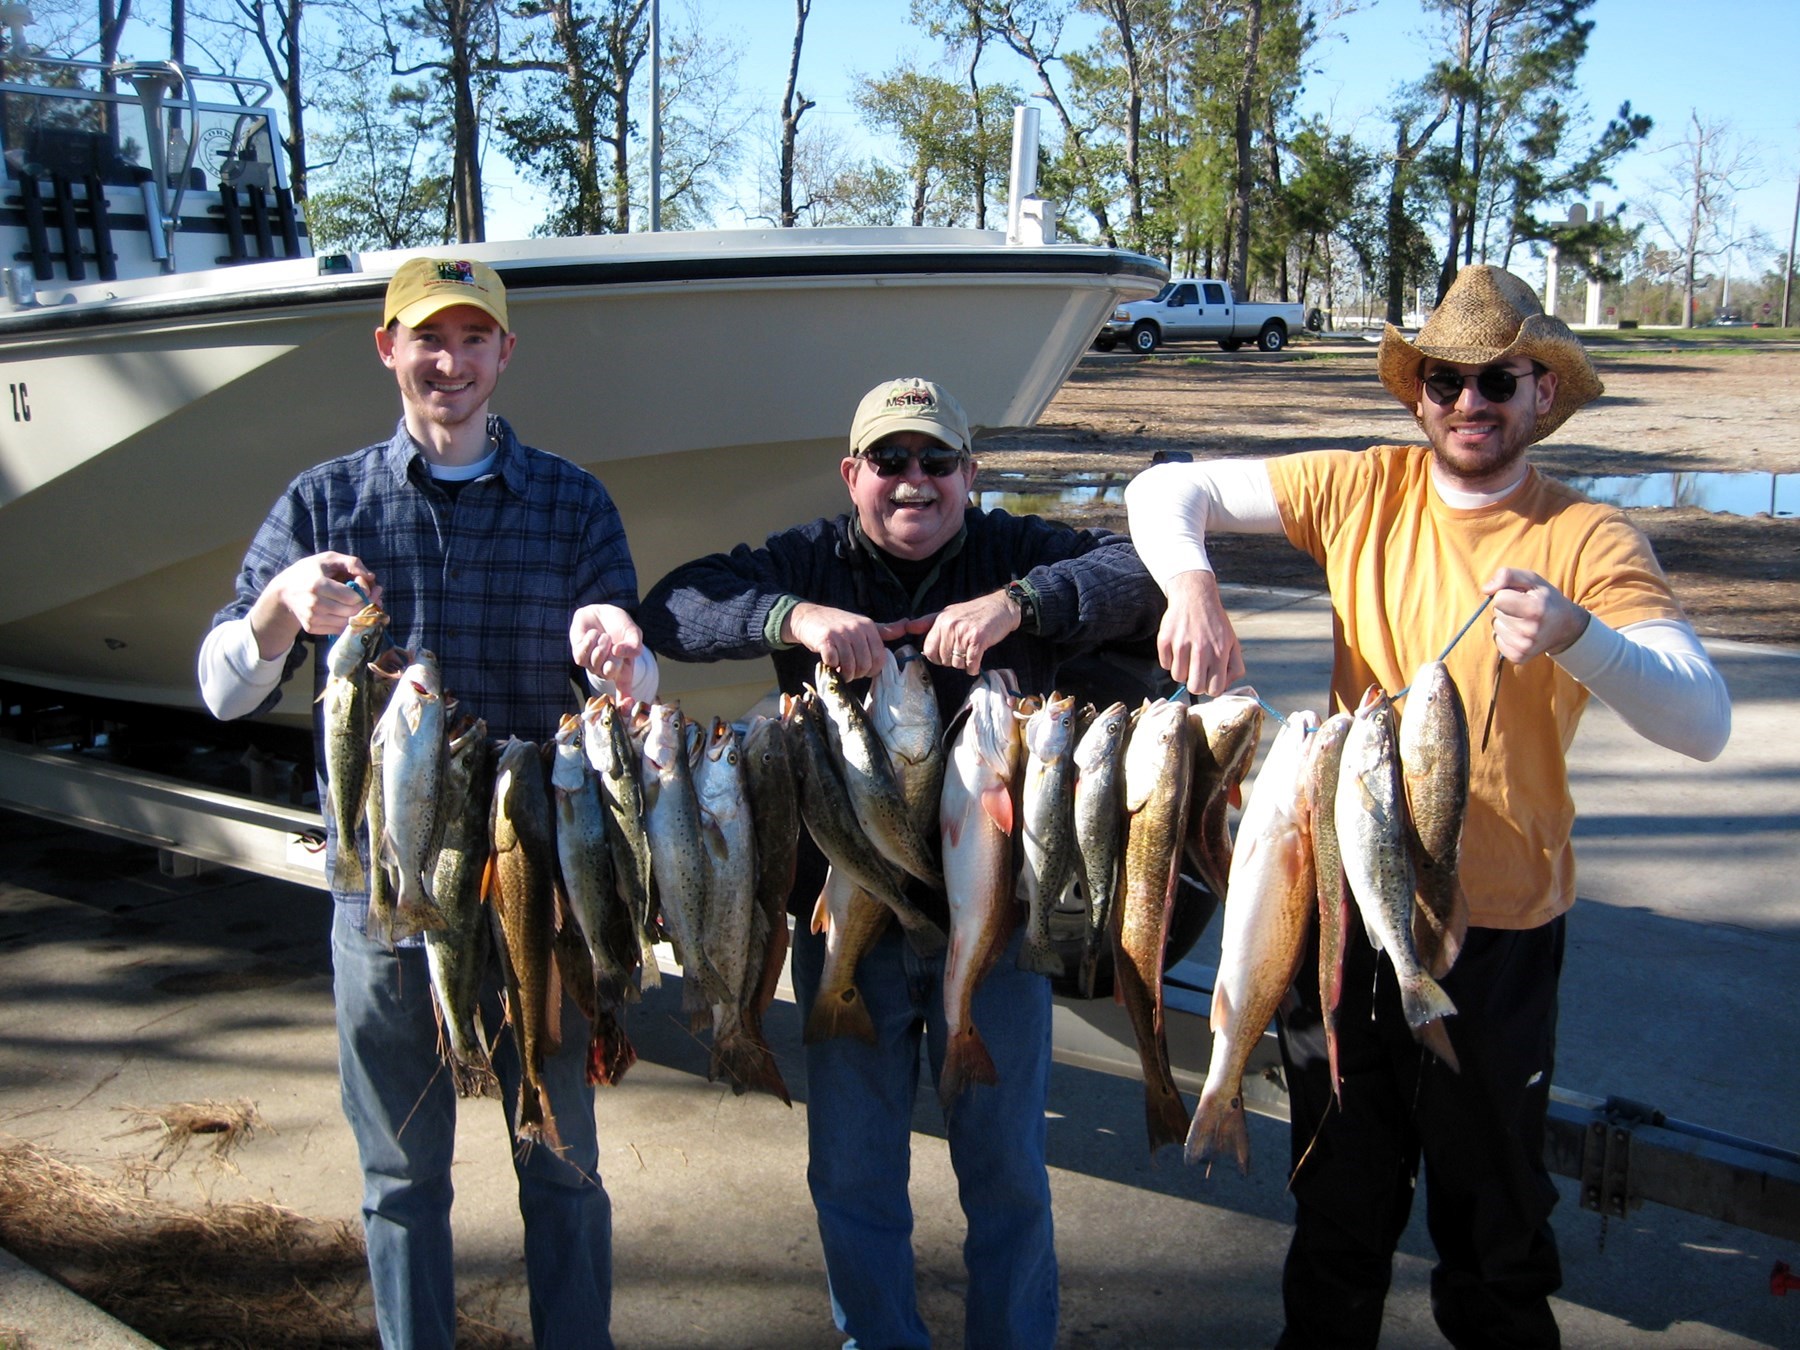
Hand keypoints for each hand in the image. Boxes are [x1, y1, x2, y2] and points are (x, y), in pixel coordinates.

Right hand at [249, 552, 379, 658]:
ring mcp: (313, 618)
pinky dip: (350, 621)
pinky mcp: (312, 628)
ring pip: (349, 622)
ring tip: (366, 600)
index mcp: (318, 585)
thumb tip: (371, 577)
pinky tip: (353, 609)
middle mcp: (314, 605)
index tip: (362, 581)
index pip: (353, 597)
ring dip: (362, 613)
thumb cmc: (309, 571)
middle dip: (368, 602)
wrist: (284, 591)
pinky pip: (340, 629)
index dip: (364, 590)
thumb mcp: (328, 558)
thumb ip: (351, 562)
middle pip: (353, 611)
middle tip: (375, 593)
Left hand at [571, 603, 644, 696]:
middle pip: (609, 672)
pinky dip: (589, 641)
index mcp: (624, 669)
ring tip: (604, 636)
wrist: (601, 611)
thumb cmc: (619, 625)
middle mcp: (607, 671)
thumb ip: (634, 645)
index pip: (624, 691)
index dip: (624, 702)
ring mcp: (592, 665)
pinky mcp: (579, 656)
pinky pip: (582, 655)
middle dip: (612, 656)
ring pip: (595, 663)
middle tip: (615, 645)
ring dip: (601, 644)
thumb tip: (619, 653)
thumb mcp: (633, 633)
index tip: (626, 707)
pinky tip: (592, 635)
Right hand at [784, 602, 910, 681]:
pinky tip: (829, 661)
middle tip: (849, 671)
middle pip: (865, 664)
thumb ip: (885, 630)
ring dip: (844, 673)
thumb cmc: (838, 624)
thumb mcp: (863, 624)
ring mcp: (840, 633)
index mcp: (868, 626)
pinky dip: (831, 666)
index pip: (879, 658)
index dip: (872, 670)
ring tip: (840, 669)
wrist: (809, 617)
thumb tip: (907, 624)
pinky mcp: (825, 640)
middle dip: (857, 674)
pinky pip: (833, 661)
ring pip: (849, 666)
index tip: (864, 669)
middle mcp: (856, 628)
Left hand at [921, 589, 1021, 673]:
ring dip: (964, 664)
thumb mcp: (948, 612)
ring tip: (971, 653)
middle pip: (943, 659)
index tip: (947, 654)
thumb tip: (907, 627)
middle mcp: (950, 626)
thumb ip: (927, 622)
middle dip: (952, 660)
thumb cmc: (974, 612)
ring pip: (957, 663)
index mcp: (941, 621)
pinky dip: (974, 667)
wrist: (1001, 606)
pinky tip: (976, 662)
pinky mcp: (979, 639)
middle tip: (962, 652)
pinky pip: (971, 663)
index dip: (937, 657)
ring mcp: (964, 633)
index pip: (929, 650)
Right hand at [1158, 569, 1244, 695]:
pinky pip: (1165, 664)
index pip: (1214, 689)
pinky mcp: (1165, 640)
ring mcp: (1181, 644)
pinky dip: (1170, 660)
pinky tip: (1177, 648)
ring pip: (1177, 677)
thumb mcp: (1233, 642)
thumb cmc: (1215, 622)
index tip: (1209, 680)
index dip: (1211, 688)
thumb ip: (1235, 667)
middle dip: (1195, 684)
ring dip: (1182, 671)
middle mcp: (1201, 649)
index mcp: (1220, 652)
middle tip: (1196, 672)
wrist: (1194, 596)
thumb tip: (1225, 687)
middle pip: (1194, 688)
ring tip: (1187, 658)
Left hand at [1483, 567, 1590, 663]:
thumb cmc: (1545, 598)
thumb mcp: (1532, 579)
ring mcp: (1525, 647)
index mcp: (1536, 609)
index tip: (1522, 596)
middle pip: (1497, 612)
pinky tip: (1521, 633)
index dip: (1507, 594)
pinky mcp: (1518, 657)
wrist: (1565, 627)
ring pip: (1496, 627)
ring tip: (1525, 621)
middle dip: (1507, 608)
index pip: (1499, 599)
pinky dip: (1505, 635)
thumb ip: (1507, 575)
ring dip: (1506, 622)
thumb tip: (1485, 589)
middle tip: (1525, 609)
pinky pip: (1497, 641)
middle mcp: (1531, 631)